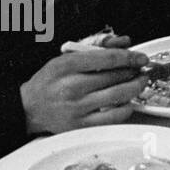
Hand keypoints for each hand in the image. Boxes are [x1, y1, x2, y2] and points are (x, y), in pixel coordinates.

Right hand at [20, 43, 148, 135]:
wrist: (28, 108)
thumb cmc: (51, 81)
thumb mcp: (67, 57)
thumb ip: (98, 48)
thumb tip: (126, 42)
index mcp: (66, 66)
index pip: (107, 58)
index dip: (130, 57)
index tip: (141, 58)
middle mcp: (70, 87)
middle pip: (115, 76)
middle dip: (134, 71)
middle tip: (141, 69)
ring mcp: (76, 108)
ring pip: (118, 96)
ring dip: (135, 87)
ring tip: (139, 82)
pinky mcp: (80, 126)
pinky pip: (113, 117)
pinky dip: (126, 108)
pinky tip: (127, 101)